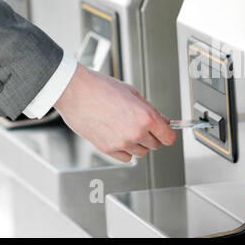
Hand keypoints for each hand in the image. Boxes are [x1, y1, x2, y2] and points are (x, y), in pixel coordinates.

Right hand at [53, 63, 175, 162]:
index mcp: (145, 117)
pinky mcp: (107, 149)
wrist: (75, 91)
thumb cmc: (99, 87)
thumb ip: (149, 109)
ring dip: (137, 143)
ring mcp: (121, 143)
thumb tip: (161, 120)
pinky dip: (124, 149)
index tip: (164, 131)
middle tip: (139, 123)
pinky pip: (125, 157)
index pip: (169, 137)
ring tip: (124, 127)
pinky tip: (116, 135)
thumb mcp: (131, 91)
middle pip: (155, 145)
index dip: (167, 133)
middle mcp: (135, 133)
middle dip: (151, 135)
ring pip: (140, 152)